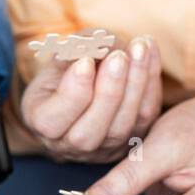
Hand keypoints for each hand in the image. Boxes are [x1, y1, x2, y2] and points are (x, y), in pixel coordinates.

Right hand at [20, 35, 160, 163]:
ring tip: (139, 47)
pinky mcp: (132, 139)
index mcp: (43, 125)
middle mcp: (71, 146)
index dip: (73, 91)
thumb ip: (73, 52)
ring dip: (135, 84)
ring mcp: (104, 148)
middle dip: (108, 92)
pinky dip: (151, 80)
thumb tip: (100, 46)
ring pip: (122, 126)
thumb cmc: (63, 72)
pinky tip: (150, 49)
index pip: (52, 121)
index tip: (85, 61)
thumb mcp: (57, 59)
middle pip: (89, 133)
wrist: (82, 90)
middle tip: (118, 56)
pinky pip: (145, 115)